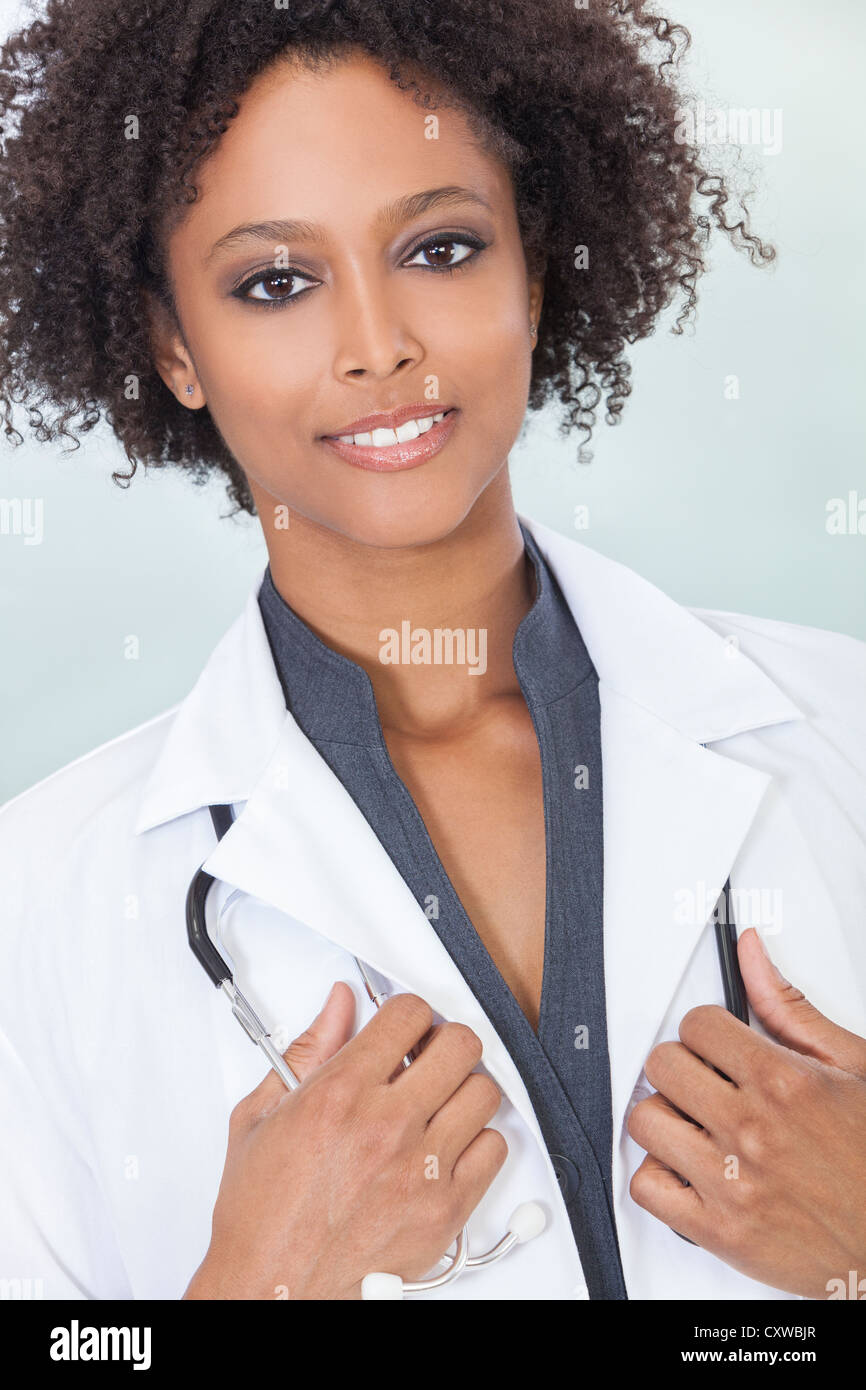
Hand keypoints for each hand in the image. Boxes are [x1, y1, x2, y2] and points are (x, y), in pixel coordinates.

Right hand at [183, 984, 505, 1299]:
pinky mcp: (445, 1209)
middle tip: (426, 1056)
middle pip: (459, 1044)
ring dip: (462, 1088)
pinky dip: (477, 1140)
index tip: (402, 1025)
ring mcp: (422, 1168)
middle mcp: (386, 1126)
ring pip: (483, 1092)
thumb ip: (308, 1050)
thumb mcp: (262, 1115)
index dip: (407, 1011)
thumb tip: (339, 1005)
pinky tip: (448, 1144)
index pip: (408, 1013)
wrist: (271, 1288)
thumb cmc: (261, 1214)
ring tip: (438, 1101)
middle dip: (442, 1041)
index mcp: (340, 1094)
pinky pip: (494, 1149)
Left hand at [627, 927, 865, 1298]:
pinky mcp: (717, 1232)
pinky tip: (689, 1170)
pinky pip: (646, 1187)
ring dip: (666, 1119)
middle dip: (683, 1069)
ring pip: (645, 1121)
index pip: (697, 1025)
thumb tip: (750, 955)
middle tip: (707, 1084)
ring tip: (697, 1126)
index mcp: (783, 1083)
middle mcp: (752, 1130)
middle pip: (663, 1066)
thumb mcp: (853, 1069)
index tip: (719, 1049)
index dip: (706, 1033)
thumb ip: (790, 1009)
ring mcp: (730, 1183)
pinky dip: (659, 1176)